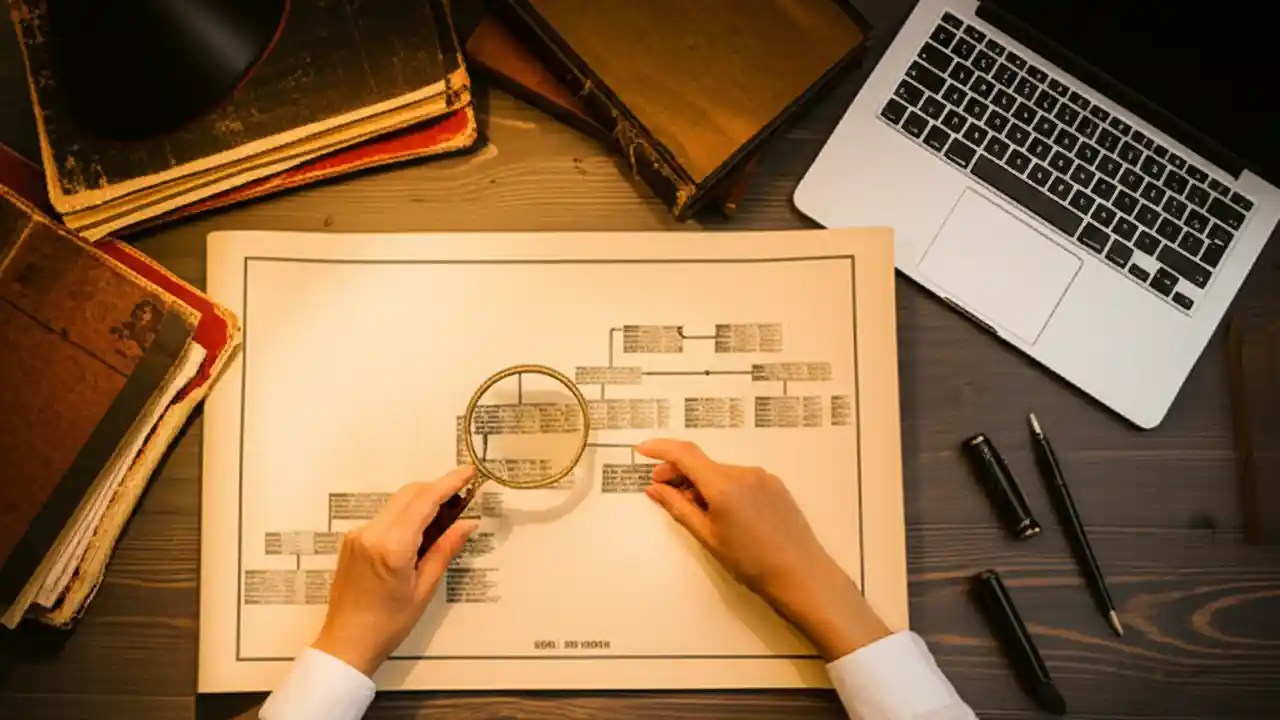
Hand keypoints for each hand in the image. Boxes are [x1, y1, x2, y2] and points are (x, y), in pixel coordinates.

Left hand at [313, 466, 478, 675]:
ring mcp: (358, 535)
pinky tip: (419, 531)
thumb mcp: (424, 589)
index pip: (424, 501)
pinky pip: (384, 517)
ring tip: (444, 517)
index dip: (448, 483)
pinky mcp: (353, 540)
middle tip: (462, 494)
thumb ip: (445, 550)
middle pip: (409, 494)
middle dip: (436, 489)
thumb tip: (466, 524)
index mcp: (391, 547)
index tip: (467, 473)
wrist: (347, 642)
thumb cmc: (387, 624)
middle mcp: (371, 534)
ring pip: (396, 503)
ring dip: (421, 502)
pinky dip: (405, 516)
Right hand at [637, 439, 888, 659]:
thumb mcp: (708, 537)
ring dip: (702, 482)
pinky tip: (722, 510)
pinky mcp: (775, 485)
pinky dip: (723, 487)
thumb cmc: (751, 562)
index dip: (660, 449)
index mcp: (724, 485)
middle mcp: (744, 473)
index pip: (685, 454)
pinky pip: (740, 478)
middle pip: (703, 464)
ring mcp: (763, 477)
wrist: (800, 573)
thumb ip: (679, 508)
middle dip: (678, 472)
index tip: (642, 451)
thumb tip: (655, 489)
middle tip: (661, 489)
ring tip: (694, 509)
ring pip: (721, 472)